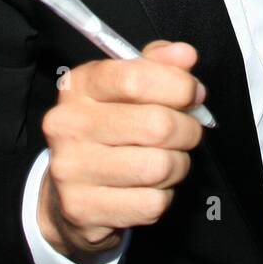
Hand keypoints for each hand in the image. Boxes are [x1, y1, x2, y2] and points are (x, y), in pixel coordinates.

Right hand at [39, 40, 205, 259]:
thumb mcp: (126, 88)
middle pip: (157, 125)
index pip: (136, 78)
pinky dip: (163, 196)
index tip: (193, 94)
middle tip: (186, 133)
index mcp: (79, 87)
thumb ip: (157, 65)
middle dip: (188, 130)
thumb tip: (185, 54)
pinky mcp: (83, 209)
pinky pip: (151, 203)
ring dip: (178, 165)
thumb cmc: (109, 131)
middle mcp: (68, 125)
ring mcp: (71, 169)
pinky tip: (147, 188)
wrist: (69, 195)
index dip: (179, 86)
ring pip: (159, 166)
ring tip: (166, 161)